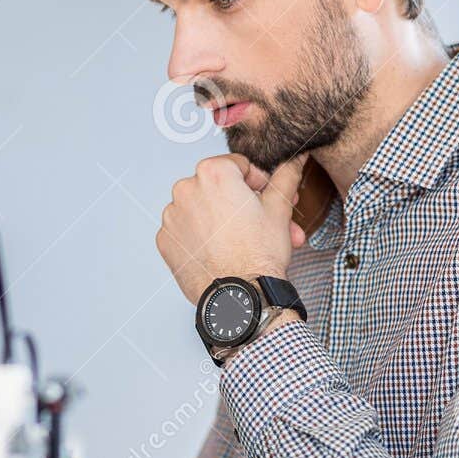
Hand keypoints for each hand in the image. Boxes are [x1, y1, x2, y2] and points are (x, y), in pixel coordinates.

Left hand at [157, 153, 309, 303]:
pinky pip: (185, 230)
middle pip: (219, 188)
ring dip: (221, 219)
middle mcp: (186, 189)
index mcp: (213, 173)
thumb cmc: (258, 255)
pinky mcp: (165, 240)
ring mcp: (172, 216)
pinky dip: (200, 236)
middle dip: (242, 204)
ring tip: (243, 240)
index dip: (258, 182)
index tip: (265, 198)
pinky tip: (220, 250)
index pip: (238, 165)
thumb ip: (286, 177)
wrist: (240, 297)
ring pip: (201, 209)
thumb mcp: (279, 209)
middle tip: (261, 223)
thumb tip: (293, 161)